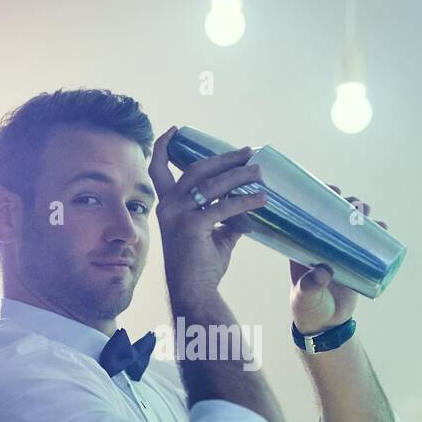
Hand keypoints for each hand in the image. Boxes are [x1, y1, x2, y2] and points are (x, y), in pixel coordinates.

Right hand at [148, 126, 268, 304]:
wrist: (194, 291)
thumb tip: (246, 206)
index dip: (163, 147)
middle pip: (196, 170)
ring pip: (212, 185)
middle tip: (247, 153)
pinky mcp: (192, 225)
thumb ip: (226, 217)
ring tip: (259, 172)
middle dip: (223, 159)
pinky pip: (224, 206)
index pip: (158, 169)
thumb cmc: (202, 266)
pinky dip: (246, 201)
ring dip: (239, 175)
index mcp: (167, 205)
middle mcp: (168, 206)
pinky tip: (262, 200)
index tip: (175, 130)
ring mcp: (177, 215)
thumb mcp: (214, 235)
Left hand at [289, 185, 387, 333]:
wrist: (325, 325)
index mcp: (303, 246)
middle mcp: (321, 244)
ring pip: (351, 226)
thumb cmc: (308, 308)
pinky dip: (375, 234)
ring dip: (361, 215)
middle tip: (354, 204)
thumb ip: (310, 286)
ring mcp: (339, 252)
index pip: (309, 215)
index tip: (331, 190)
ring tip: (367, 213)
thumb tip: (323, 272)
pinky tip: (382, 227)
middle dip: (346, 204)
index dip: (319, 198)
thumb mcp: (305, 297)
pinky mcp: (354, 262)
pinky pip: (366, 244)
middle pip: (334, 216)